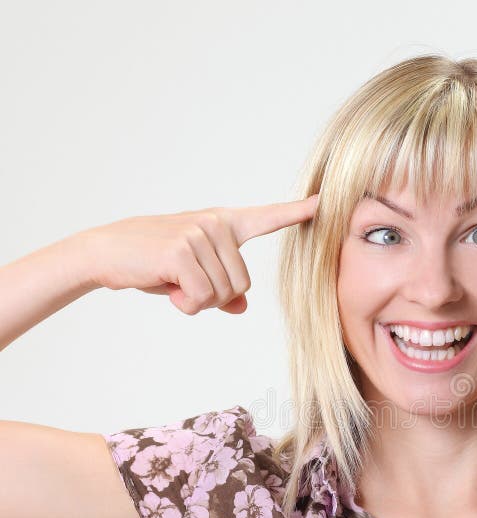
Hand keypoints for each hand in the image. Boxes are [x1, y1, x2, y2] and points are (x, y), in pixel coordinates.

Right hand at [76, 194, 318, 313]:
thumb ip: (222, 290)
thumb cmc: (154, 263)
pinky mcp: (182, 252)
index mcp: (222, 224)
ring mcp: (199, 234)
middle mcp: (215, 224)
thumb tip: (241, 307)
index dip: (294, 213)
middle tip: (185, 284)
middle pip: (243, 285)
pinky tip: (167, 287)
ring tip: (173, 281)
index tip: (322, 203)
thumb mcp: (193, 276)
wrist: (106, 252)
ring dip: (198, 301)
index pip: (265, 218)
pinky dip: (186, 303)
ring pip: (224, 293)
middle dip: (215, 297)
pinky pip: (203, 297)